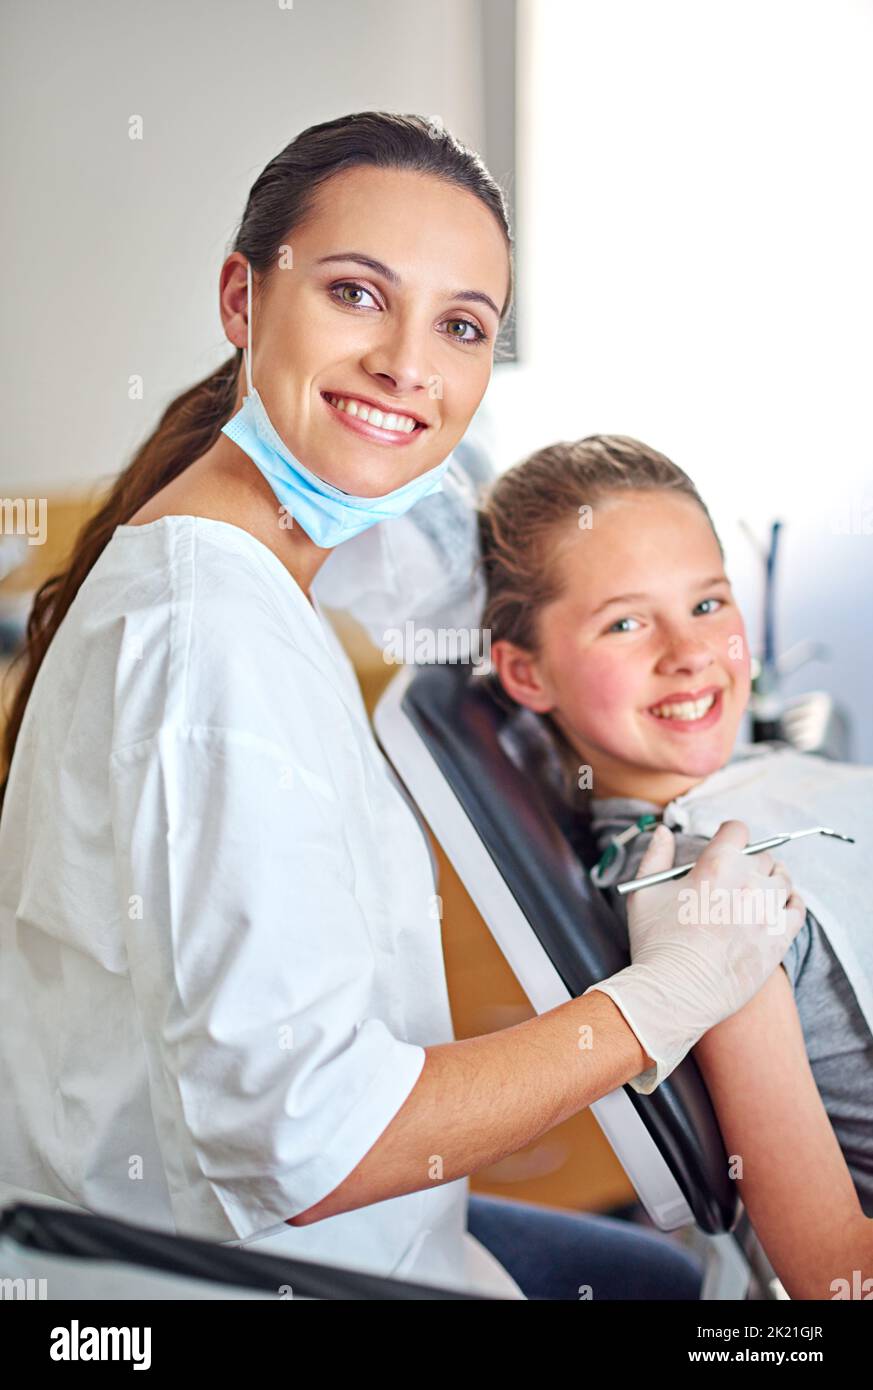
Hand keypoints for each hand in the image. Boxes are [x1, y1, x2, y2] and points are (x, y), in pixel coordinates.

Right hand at [585, 819, 805, 1091]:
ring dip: (771, 879)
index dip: (729, 835)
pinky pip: (797, 909)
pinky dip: (790, 903)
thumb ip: (655, 856)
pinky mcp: (779, 938)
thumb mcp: (644, 893)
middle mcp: (748, 882)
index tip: (725, 845)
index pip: (737, 830)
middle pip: (762, 856)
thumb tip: (664, 831)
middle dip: (749, 861)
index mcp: (716, 865)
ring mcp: (767, 910)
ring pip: (783, 879)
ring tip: (757, 891)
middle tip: (736, 876)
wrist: (675, 992)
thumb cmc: (656, 943)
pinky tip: (779, 906)